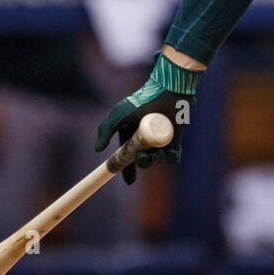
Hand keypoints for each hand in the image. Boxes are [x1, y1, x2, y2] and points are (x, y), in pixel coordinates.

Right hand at [94, 50, 201, 182]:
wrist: (165, 93)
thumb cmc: (140, 103)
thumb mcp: (116, 116)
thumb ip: (104, 131)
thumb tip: (98, 150)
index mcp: (131, 135)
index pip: (127, 157)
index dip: (126, 170)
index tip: (129, 181)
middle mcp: (146, 139)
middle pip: (143, 160)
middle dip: (142, 164)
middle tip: (142, 159)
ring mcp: (161, 140)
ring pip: (158, 159)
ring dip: (156, 160)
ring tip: (156, 153)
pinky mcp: (175, 139)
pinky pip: (174, 156)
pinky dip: (171, 158)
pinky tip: (167, 153)